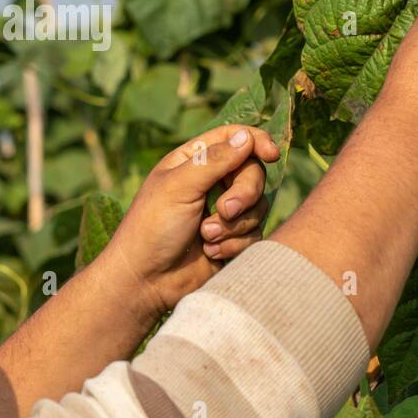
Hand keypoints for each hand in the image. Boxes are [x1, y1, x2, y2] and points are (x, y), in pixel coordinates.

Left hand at [102, 125, 281, 317]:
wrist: (147, 281)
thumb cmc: (152, 228)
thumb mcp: (179, 187)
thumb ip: (215, 160)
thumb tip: (247, 137)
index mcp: (195, 162)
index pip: (234, 138)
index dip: (256, 142)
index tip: (270, 155)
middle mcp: (212, 183)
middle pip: (253, 173)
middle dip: (244, 194)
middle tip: (225, 211)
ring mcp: (224, 212)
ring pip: (258, 206)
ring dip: (234, 225)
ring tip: (205, 237)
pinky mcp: (233, 238)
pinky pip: (255, 233)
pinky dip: (234, 244)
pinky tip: (210, 253)